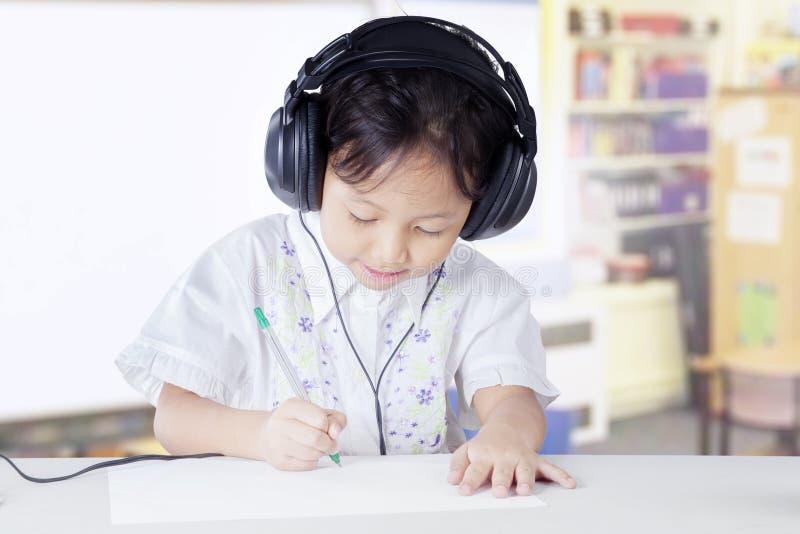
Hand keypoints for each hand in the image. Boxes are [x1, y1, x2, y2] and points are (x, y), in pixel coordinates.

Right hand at [256, 397, 346, 470]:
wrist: (268, 436)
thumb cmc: (298, 423)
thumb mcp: (318, 412)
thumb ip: (335, 418)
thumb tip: (335, 432)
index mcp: (290, 407)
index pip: (320, 418)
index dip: (329, 425)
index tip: (327, 427)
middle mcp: (280, 424)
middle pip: (316, 438)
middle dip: (329, 443)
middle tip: (329, 442)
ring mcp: (277, 444)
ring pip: (313, 454)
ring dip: (321, 452)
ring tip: (316, 447)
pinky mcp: (280, 462)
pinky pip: (308, 465)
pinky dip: (314, 461)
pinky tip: (307, 454)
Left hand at [447, 420, 576, 497]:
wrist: (509, 424)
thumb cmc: (485, 445)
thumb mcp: (467, 450)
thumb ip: (458, 465)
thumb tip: (452, 481)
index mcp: (485, 455)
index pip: (475, 469)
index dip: (469, 480)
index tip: (464, 491)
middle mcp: (504, 456)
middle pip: (502, 471)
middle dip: (501, 481)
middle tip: (499, 492)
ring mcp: (522, 458)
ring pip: (525, 470)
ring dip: (526, 480)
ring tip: (525, 490)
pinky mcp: (536, 460)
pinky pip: (551, 467)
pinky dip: (561, 476)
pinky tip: (570, 484)